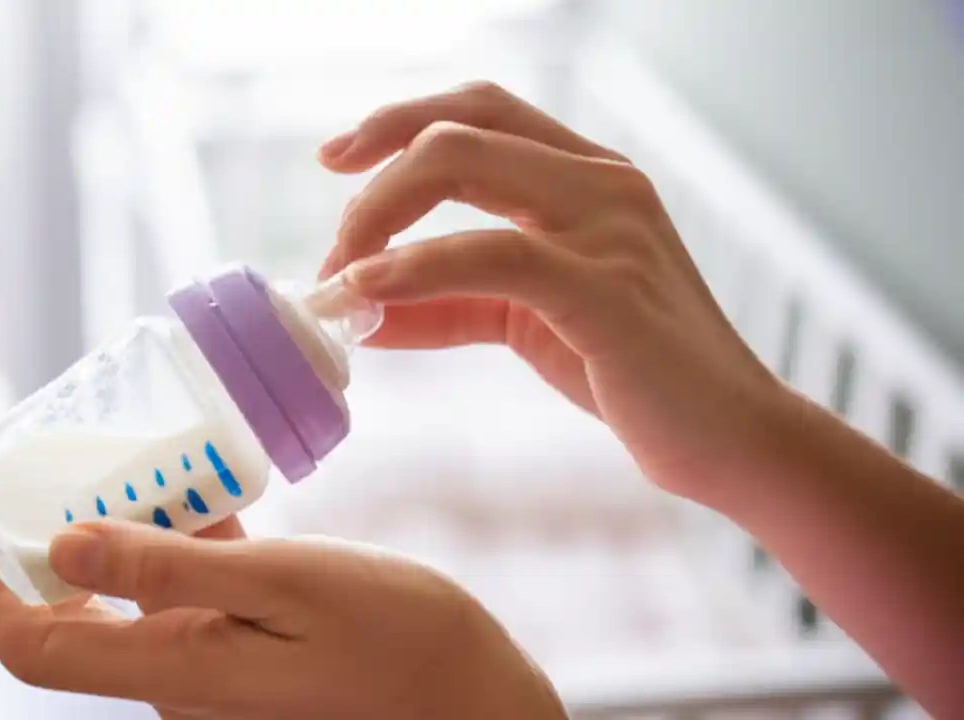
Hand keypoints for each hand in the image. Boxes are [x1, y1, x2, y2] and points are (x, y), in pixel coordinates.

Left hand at [0, 514, 564, 719]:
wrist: (476, 702)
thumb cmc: (399, 641)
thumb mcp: (287, 584)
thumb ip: (172, 571)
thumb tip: (62, 548)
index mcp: (178, 671)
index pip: (36, 646)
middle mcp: (181, 684)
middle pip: (74, 625)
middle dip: (47, 551)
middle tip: (55, 471)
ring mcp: (218, 676)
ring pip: (136, 605)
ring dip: (124, 538)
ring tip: (138, 465)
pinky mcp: (254, 661)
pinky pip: (194, 601)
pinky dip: (185, 547)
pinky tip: (209, 496)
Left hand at [317, 81, 788, 503]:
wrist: (732, 440)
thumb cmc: (634, 376)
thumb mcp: (530, 325)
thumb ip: (450, 305)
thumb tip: (357, 309)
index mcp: (590, 177)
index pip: (481, 110)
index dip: (399, 121)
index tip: (337, 159)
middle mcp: (602, 182)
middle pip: (457, 126)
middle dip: (373, 171)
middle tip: (331, 240)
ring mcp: (609, 227)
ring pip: (461, 161)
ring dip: (378, 215)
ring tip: (338, 275)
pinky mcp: (606, 289)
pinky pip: (489, 253)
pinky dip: (413, 267)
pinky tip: (366, 292)